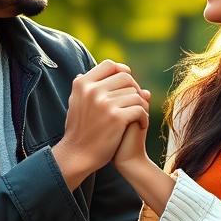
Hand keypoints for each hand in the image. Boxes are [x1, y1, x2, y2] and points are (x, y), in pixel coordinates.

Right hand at [52, 60, 150, 188]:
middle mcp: (93, 90)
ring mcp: (105, 103)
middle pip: (125, 78)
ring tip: (138, 115)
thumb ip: (89, 84)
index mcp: (83, 84)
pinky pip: (140, 109)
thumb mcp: (77, 101)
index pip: (109, 65)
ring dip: (140, 105)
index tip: (128, 82)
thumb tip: (109, 68)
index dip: (122, 70)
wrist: (78, 155)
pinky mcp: (116, 117)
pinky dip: (144, 117)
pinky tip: (141, 124)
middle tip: (136, 101)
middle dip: (134, 89)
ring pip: (135, 94)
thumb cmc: (80, 129)